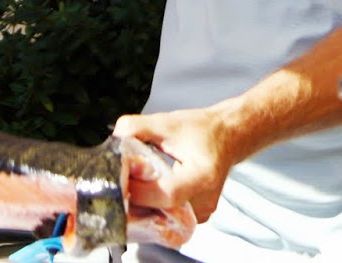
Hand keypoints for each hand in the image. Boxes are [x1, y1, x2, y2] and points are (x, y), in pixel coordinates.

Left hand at [112, 107, 239, 223]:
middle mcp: (205, 200)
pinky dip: (153, 208)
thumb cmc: (202, 130)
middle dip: (136, 200)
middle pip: (162, 212)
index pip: (167, 194)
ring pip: (163, 220)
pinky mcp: (195, 217)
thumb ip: (137, 128)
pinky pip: (169, 219)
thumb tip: (114, 141)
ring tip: (132, 185)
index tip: (121, 178)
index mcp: (202, 175)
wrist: (227, 137)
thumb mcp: (167, 122)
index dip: (140, 190)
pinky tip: (145, 192)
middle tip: (119, 184)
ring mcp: (201, 213)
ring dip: (143, 206)